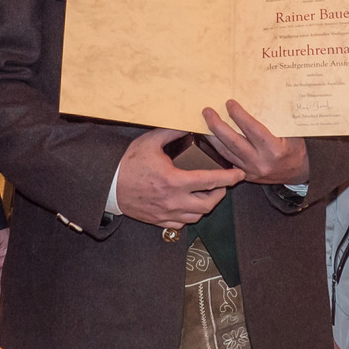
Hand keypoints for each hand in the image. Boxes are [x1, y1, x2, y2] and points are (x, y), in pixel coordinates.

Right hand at [114, 127, 242, 231]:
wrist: (108, 185)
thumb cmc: (128, 163)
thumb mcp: (150, 142)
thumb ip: (172, 132)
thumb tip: (189, 125)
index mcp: (174, 180)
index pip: (210, 181)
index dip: (229, 177)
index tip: (239, 174)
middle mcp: (173, 200)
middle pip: (208, 204)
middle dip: (220, 193)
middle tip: (222, 184)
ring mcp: (166, 213)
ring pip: (197, 216)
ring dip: (206, 205)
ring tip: (207, 193)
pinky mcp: (159, 220)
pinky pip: (182, 223)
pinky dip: (190, 215)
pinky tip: (189, 205)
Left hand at [202, 101, 309, 185]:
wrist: (297, 175)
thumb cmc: (295, 150)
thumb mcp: (293, 134)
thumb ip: (278, 120)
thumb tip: (263, 98)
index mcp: (274, 150)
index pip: (252, 130)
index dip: (239, 116)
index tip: (229, 103)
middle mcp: (260, 161)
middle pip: (233, 142)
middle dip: (218, 126)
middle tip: (207, 111)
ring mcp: (250, 170)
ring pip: (226, 152)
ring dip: (213, 137)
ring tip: (205, 122)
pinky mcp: (245, 175)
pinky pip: (227, 160)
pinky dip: (218, 148)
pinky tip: (211, 137)